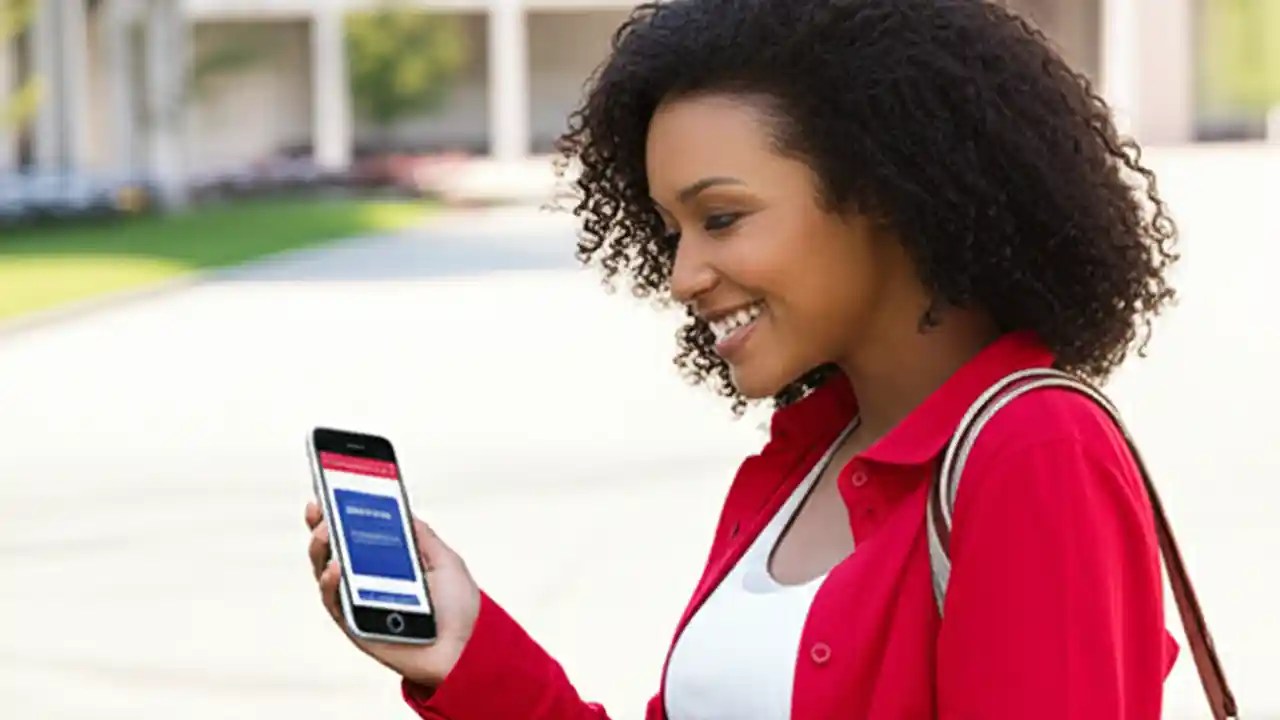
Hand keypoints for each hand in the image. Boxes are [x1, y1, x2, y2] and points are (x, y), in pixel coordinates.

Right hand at [305, 501, 480, 687]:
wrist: (466, 647)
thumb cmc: (458, 608)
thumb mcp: (445, 560)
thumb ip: (421, 536)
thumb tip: (401, 509)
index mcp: (386, 564)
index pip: (355, 534)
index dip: (339, 514)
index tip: (328, 489)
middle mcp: (366, 581)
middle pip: (333, 550)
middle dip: (321, 525)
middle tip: (319, 506)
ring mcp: (358, 603)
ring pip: (325, 573)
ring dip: (320, 550)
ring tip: (324, 531)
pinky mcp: (354, 626)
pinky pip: (334, 603)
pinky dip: (330, 583)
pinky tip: (335, 567)